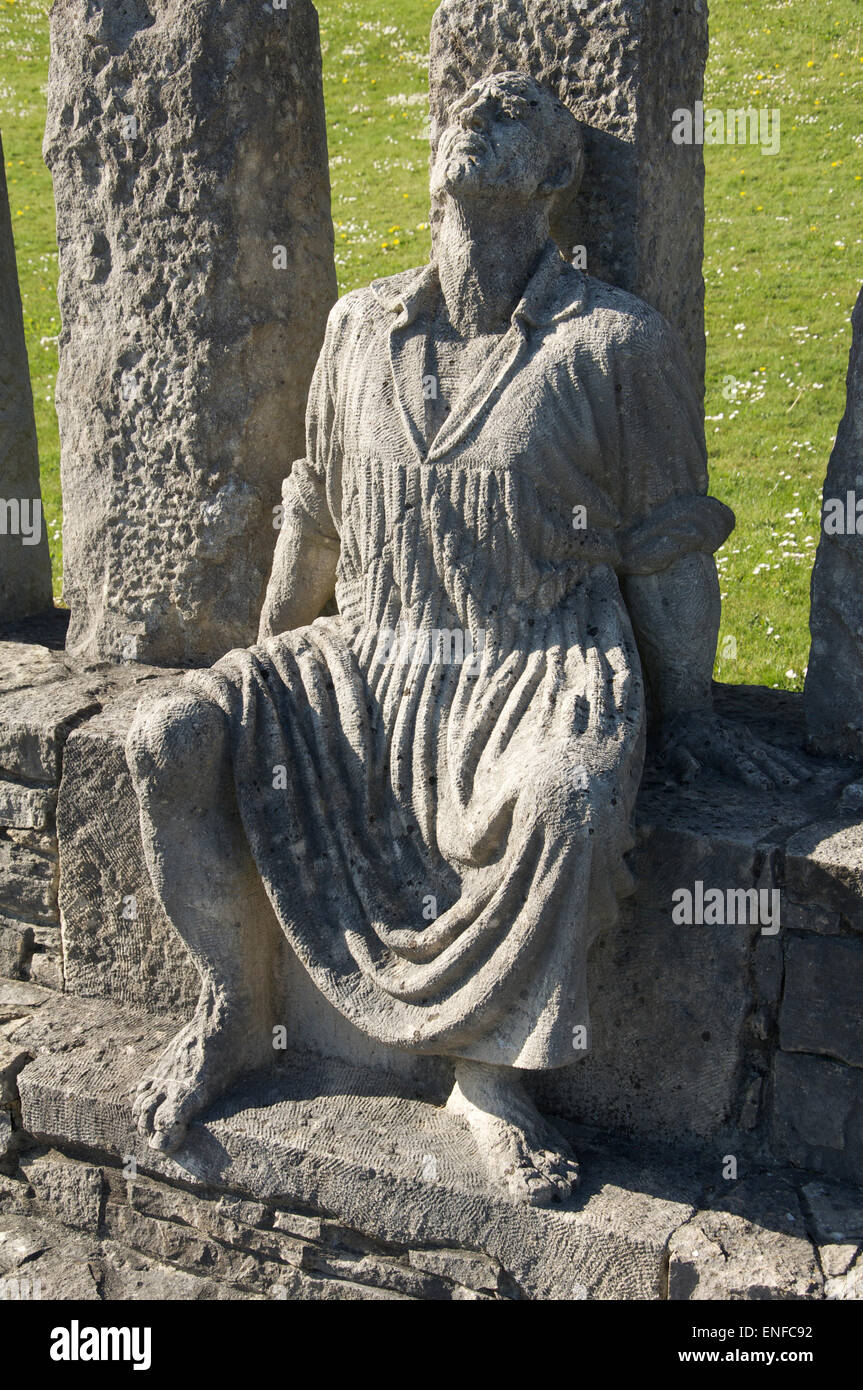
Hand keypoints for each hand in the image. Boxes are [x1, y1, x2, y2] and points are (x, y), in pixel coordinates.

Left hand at [658, 709, 807, 792]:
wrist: (684, 710)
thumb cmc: (675, 737)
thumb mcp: (671, 750)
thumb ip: (682, 763)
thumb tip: (692, 776)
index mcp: (718, 748)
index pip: (739, 764)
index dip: (753, 775)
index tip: (767, 787)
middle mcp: (735, 742)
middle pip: (760, 759)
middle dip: (777, 773)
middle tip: (792, 786)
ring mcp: (744, 738)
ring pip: (771, 753)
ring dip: (789, 767)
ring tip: (805, 780)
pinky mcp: (749, 737)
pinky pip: (772, 750)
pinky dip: (788, 760)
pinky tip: (801, 770)